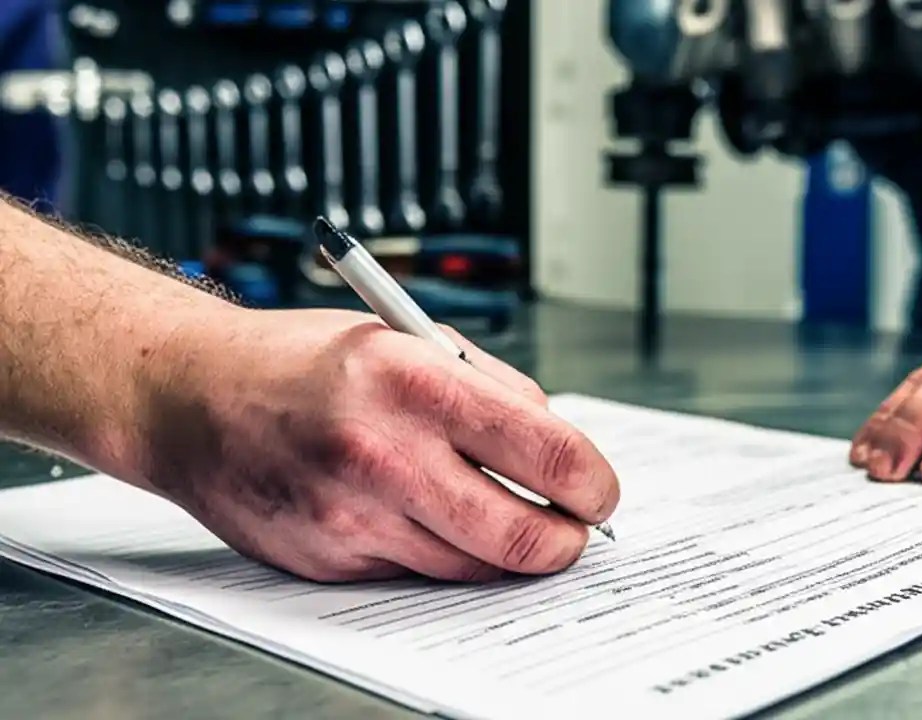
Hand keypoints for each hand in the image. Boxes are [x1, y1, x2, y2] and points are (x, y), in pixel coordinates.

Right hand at [135, 307, 619, 582]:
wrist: (194, 398)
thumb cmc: (305, 361)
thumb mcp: (411, 339)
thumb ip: (495, 390)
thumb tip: (561, 448)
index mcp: (418, 383)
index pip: (546, 452)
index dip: (593, 482)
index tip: (600, 490)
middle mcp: (386, 454)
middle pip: (522, 534)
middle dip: (567, 541)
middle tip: (573, 529)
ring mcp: (354, 515)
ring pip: (475, 566)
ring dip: (507, 551)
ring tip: (507, 518)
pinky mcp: (329, 558)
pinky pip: (418, 572)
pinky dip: (440, 551)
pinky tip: (425, 514)